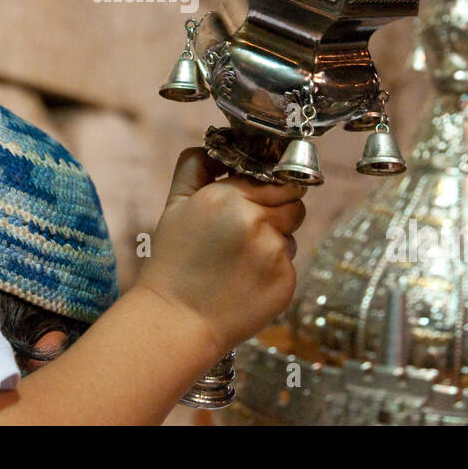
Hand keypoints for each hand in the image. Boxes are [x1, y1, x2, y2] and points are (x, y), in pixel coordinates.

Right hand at [136, 147, 305, 353]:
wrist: (177, 321)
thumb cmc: (173, 264)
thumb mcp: (175, 206)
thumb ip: (196, 167)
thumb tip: (218, 146)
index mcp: (228, 197)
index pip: (276, 178)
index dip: (268, 187)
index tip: (259, 197)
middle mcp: (256, 221)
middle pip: (294, 202)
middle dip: (276, 210)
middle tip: (246, 231)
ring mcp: (274, 253)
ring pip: (291, 233)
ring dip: (274, 240)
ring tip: (239, 260)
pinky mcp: (286, 282)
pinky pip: (289, 264)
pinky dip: (273, 270)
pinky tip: (245, 281)